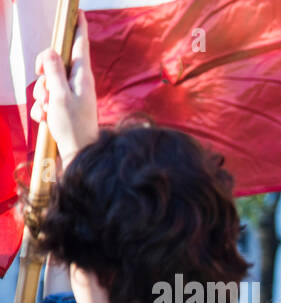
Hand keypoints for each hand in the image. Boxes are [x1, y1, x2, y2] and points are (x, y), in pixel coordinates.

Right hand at [30, 14, 97, 164]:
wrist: (79, 155)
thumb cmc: (73, 127)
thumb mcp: (59, 96)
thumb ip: (53, 71)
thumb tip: (51, 51)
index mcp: (82, 77)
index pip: (80, 45)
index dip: (78, 27)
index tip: (77, 11)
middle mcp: (79, 84)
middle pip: (54, 64)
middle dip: (43, 76)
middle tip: (43, 90)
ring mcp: (72, 96)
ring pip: (47, 83)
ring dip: (41, 96)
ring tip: (48, 111)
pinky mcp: (65, 108)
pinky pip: (46, 101)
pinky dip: (43, 110)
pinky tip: (47, 121)